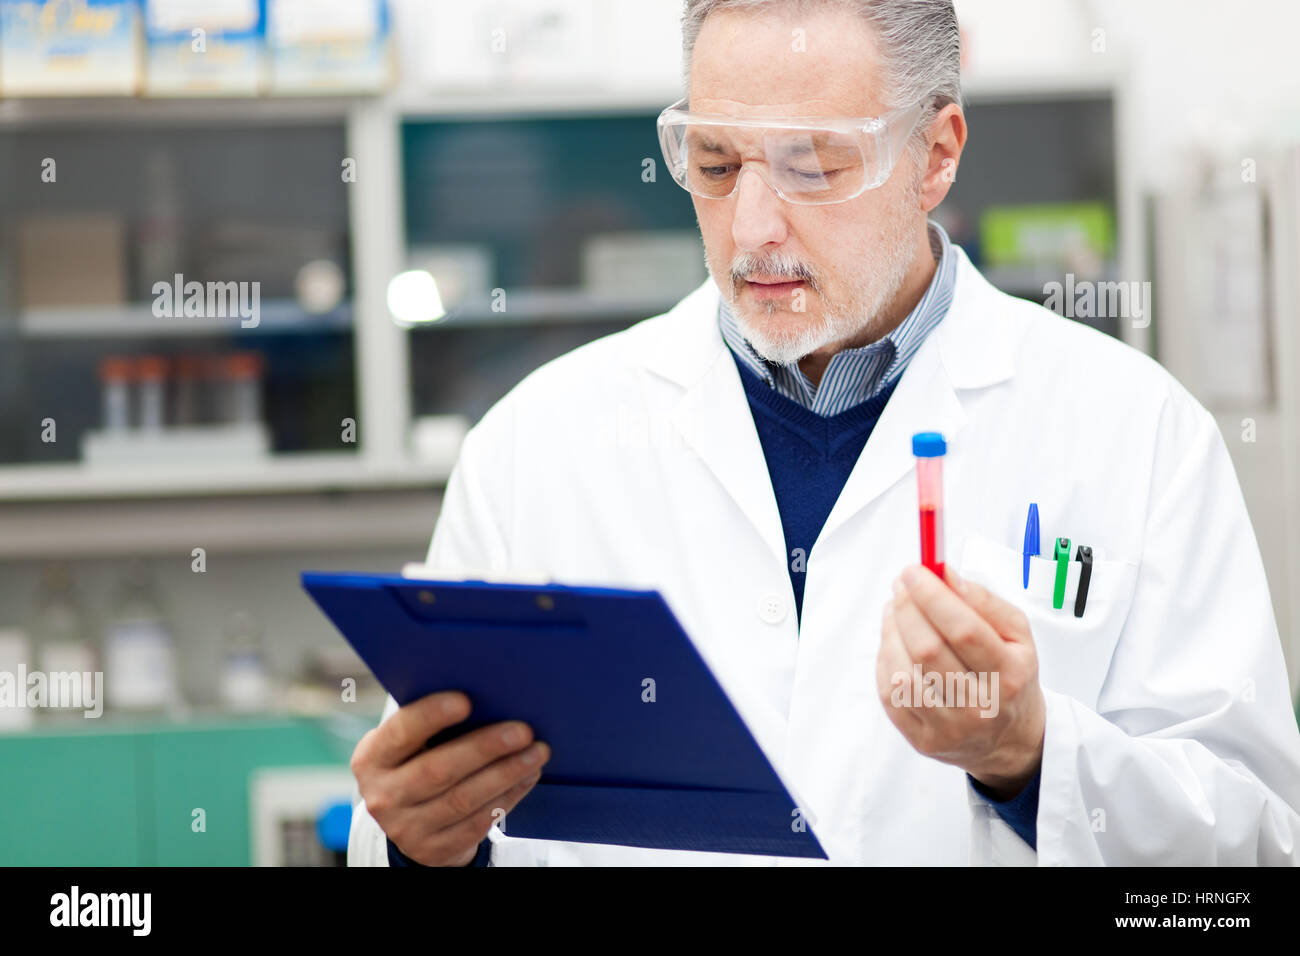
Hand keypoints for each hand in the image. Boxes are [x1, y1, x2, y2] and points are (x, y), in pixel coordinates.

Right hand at [351, 691, 550, 865]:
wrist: (411, 821)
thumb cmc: (419, 761)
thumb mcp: (411, 744)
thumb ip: (432, 723)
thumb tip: (488, 694)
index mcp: (372, 758)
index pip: (400, 733)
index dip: (431, 716)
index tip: (466, 701)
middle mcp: (383, 795)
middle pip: (438, 770)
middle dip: (485, 747)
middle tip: (523, 730)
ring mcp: (407, 828)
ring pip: (464, 799)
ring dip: (506, 773)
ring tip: (536, 753)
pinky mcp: (434, 850)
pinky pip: (478, 822)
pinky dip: (508, 796)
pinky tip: (527, 777)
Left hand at [876, 564, 1044, 797]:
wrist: (1009, 739)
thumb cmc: (1010, 676)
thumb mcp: (1016, 635)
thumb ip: (983, 600)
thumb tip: (944, 574)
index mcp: (1010, 675)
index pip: (964, 631)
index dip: (932, 596)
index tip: (913, 571)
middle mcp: (980, 707)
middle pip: (927, 650)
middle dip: (907, 608)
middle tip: (902, 584)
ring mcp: (949, 728)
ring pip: (902, 672)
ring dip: (891, 631)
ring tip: (896, 611)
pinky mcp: (922, 740)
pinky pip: (890, 693)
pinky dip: (886, 659)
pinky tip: (894, 642)